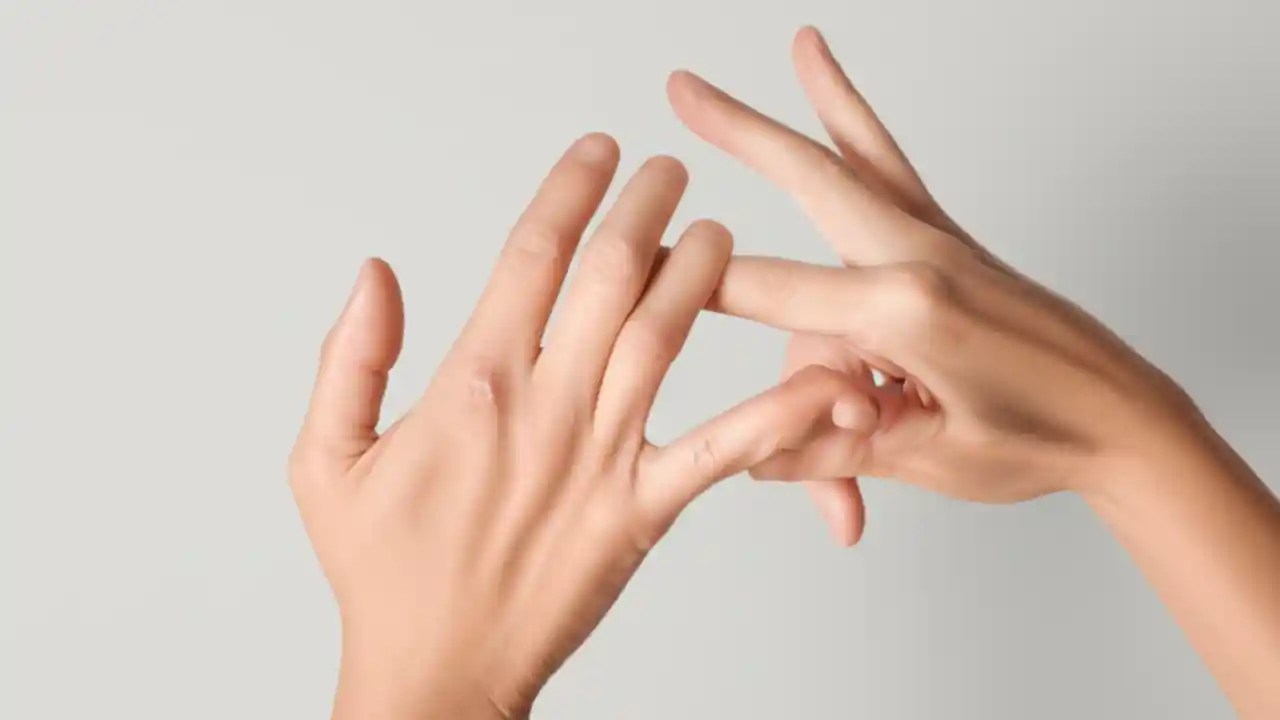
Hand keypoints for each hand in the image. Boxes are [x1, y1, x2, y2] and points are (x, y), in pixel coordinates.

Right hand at [288, 135, 861, 717]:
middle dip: (646, 208)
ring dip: (699, 273)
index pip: (533, 255)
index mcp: (471, 382)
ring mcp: (599, 456)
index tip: (598, 153)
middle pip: (611, 276)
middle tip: (669, 171)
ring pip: (665, 336)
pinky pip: (720, 450)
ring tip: (716, 231)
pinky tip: (818, 377)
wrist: (437, 670)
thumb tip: (378, 273)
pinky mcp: (642, 510)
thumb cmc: (382, 570)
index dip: (571, 191)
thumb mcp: (323, 459)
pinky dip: (775, 412)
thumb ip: (348, 358)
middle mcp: (545, 406)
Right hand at [667, 28, 1206, 524]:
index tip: (636, 271)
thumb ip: (832, 447)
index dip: (693, 288)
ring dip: (808, 105)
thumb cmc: (1038, 444)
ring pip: (855, 158)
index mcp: (907, 310)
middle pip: (811, 176)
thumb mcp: (925, 461)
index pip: (768, 293)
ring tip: (781, 51)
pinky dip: (854, 119)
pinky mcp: (950, 244)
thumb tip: (760, 451)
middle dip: (740, 132)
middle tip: (681, 89)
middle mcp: (921, 257)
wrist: (1127, 423)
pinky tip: (825, 73)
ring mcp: (940, 242)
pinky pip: (889, 169)